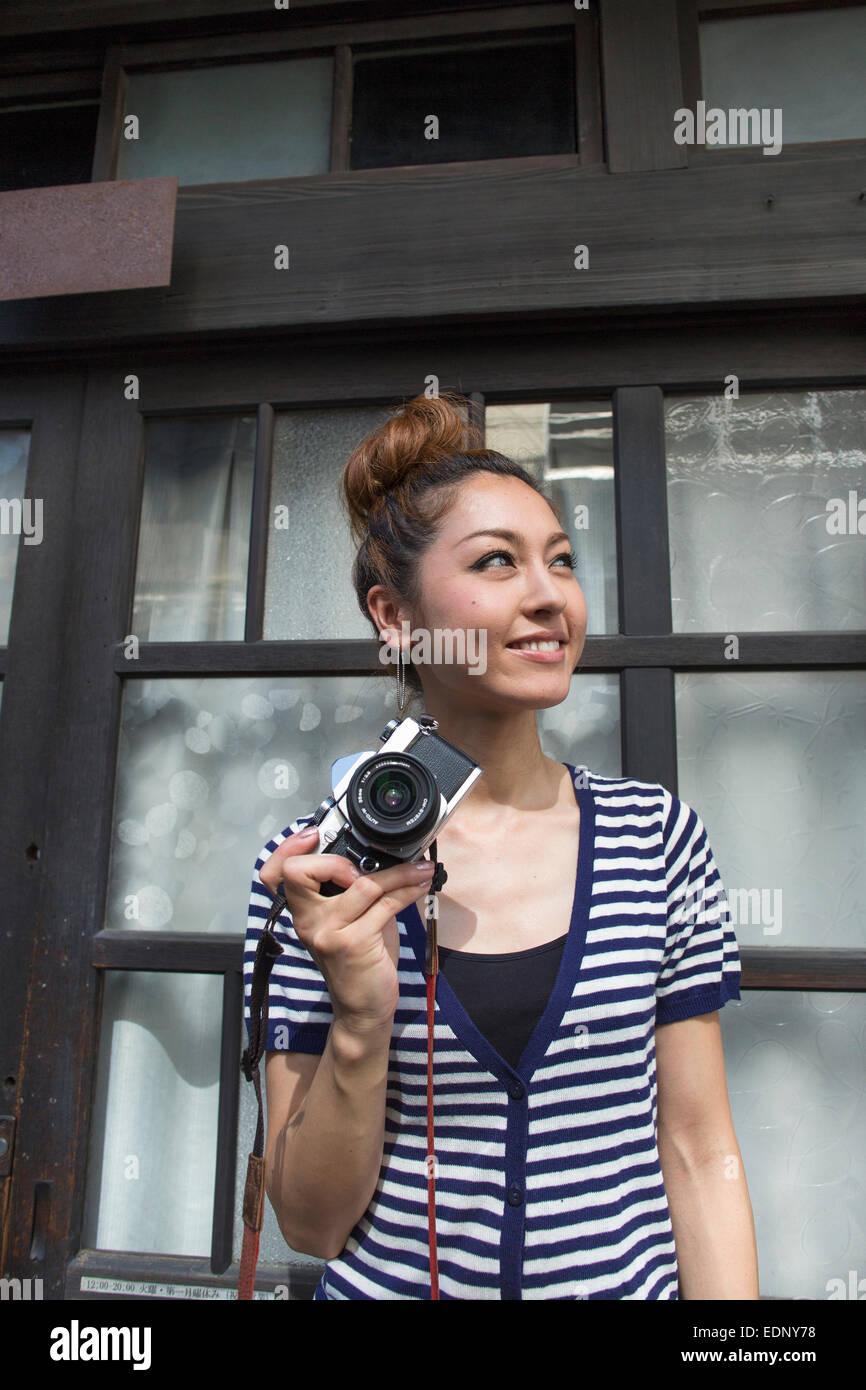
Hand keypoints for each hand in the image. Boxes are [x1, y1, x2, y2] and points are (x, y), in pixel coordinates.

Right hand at [258, 827, 435, 1029]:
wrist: (364, 1008)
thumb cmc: (360, 960)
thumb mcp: (351, 920)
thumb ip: (355, 889)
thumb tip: (386, 854)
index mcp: (303, 911)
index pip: (275, 873)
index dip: (288, 849)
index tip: (313, 834)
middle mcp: (308, 921)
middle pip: (297, 873)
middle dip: (332, 860)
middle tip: (360, 869)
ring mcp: (328, 933)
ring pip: (361, 885)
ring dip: (398, 872)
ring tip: (419, 868)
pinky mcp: (353, 944)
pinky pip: (385, 903)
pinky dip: (408, 889)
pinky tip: (421, 884)